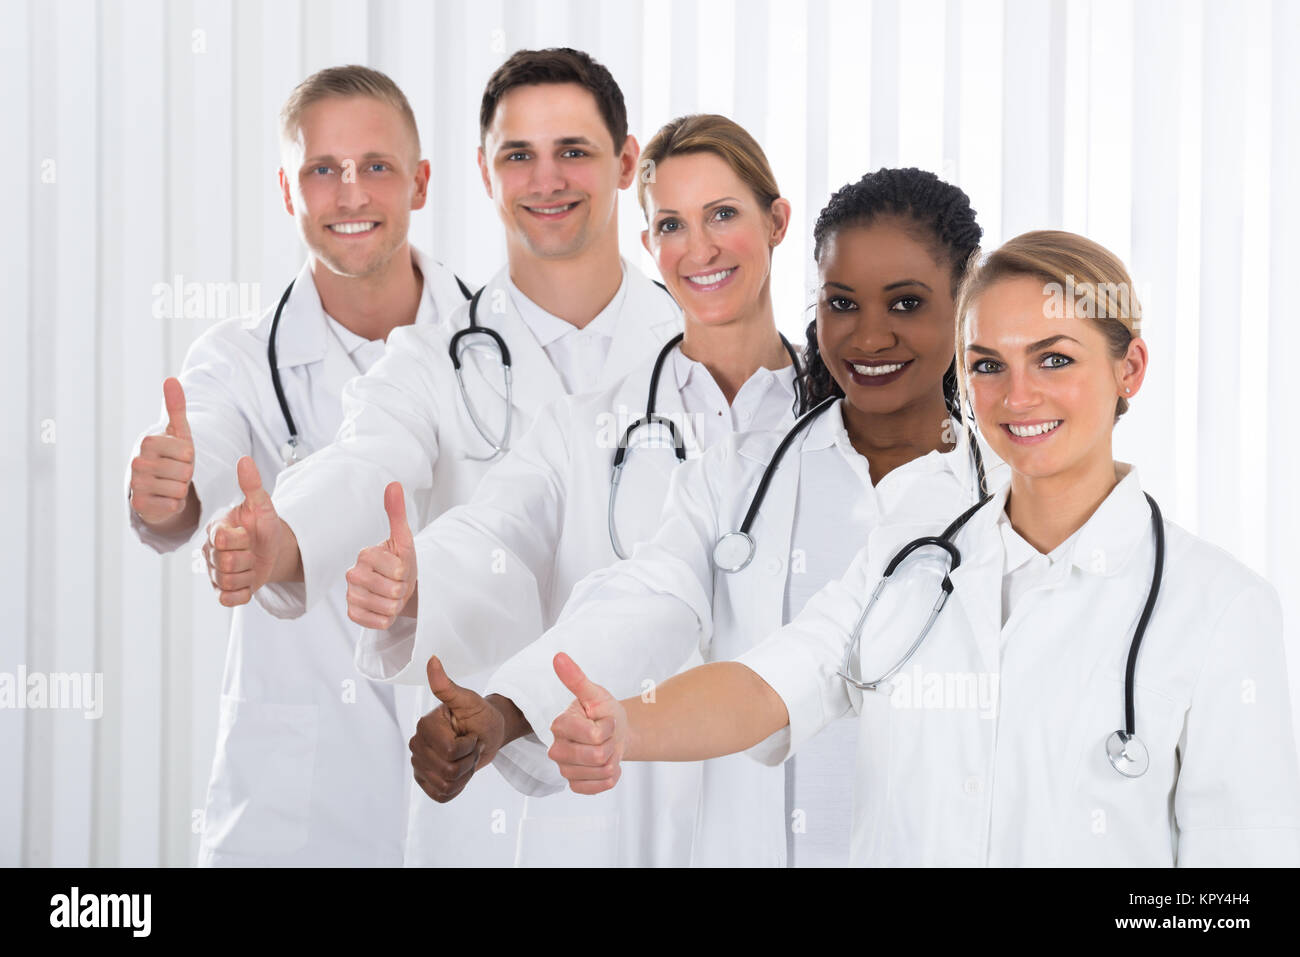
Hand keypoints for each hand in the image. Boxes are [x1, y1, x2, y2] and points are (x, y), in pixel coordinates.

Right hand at [130, 377, 195, 525]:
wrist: (157, 487)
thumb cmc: (172, 457)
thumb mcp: (179, 433)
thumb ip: (176, 407)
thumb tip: (171, 379)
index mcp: (148, 441)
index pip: (188, 452)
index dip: (189, 457)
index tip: (179, 457)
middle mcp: (137, 462)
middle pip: (185, 472)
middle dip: (186, 475)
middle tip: (175, 473)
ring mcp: (136, 484)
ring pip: (179, 489)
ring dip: (180, 489)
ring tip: (170, 484)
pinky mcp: (139, 505)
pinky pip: (172, 505)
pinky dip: (174, 504)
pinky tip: (164, 498)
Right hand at [203, 456, 283, 605]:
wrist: (273, 550)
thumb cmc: (264, 526)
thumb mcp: (263, 506)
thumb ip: (252, 485)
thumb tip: (244, 460)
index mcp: (215, 529)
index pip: (223, 539)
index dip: (242, 539)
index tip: (248, 534)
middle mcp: (209, 551)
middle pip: (227, 563)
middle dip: (248, 558)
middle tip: (252, 551)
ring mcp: (214, 572)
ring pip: (229, 581)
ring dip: (248, 575)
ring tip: (251, 564)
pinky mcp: (222, 591)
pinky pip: (229, 599)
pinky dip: (244, 593)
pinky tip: (248, 581)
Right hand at [346, 482, 417, 628]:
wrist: (399, 586)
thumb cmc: (401, 562)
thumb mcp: (404, 539)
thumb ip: (397, 513)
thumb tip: (393, 484)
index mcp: (365, 554)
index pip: (395, 570)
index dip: (405, 572)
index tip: (401, 568)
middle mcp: (352, 574)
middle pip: (390, 590)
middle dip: (402, 589)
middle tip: (398, 584)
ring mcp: (351, 594)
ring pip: (386, 607)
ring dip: (396, 604)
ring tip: (393, 595)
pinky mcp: (353, 613)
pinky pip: (378, 622)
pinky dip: (388, 618)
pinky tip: (384, 608)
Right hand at [410, 656, 505, 803]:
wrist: (487, 733)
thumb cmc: (480, 714)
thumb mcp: (469, 700)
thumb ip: (448, 686)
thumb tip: (433, 660)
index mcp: (425, 726)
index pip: (450, 751)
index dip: (469, 746)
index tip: (471, 734)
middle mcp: (417, 745)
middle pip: (448, 770)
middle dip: (469, 760)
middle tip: (471, 746)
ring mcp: (419, 765)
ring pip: (446, 785)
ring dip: (465, 774)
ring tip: (467, 757)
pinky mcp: (425, 781)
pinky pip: (441, 795)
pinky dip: (458, 788)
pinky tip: (461, 773)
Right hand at [547, 653, 626, 794]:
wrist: (615, 734)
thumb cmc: (603, 712)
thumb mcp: (595, 693)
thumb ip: (576, 678)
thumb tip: (558, 656)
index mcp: (559, 725)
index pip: (594, 735)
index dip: (608, 727)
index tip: (604, 720)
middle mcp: (557, 748)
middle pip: (598, 755)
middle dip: (611, 744)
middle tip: (606, 736)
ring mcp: (564, 768)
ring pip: (601, 771)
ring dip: (612, 760)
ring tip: (606, 748)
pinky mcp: (574, 784)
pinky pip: (600, 786)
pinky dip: (610, 776)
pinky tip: (606, 764)